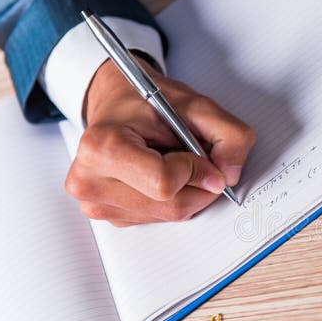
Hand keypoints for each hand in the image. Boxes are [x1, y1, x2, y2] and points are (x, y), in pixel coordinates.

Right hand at [65, 57, 255, 226]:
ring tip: (170, 159)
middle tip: (190, 154)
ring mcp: (97, 204)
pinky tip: (160, 173)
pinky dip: (174, 198)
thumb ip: (229, 136)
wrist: (115, 104)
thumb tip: (231, 175)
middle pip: (172, 205)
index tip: (197, 151)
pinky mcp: (110, 217)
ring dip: (188, 190)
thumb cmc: (147, 103)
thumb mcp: (197, 106)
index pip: (164, 183)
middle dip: (198, 182)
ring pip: (171, 215)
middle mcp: (90, 181)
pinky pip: (161, 218)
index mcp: (101, 148)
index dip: (195, 169)